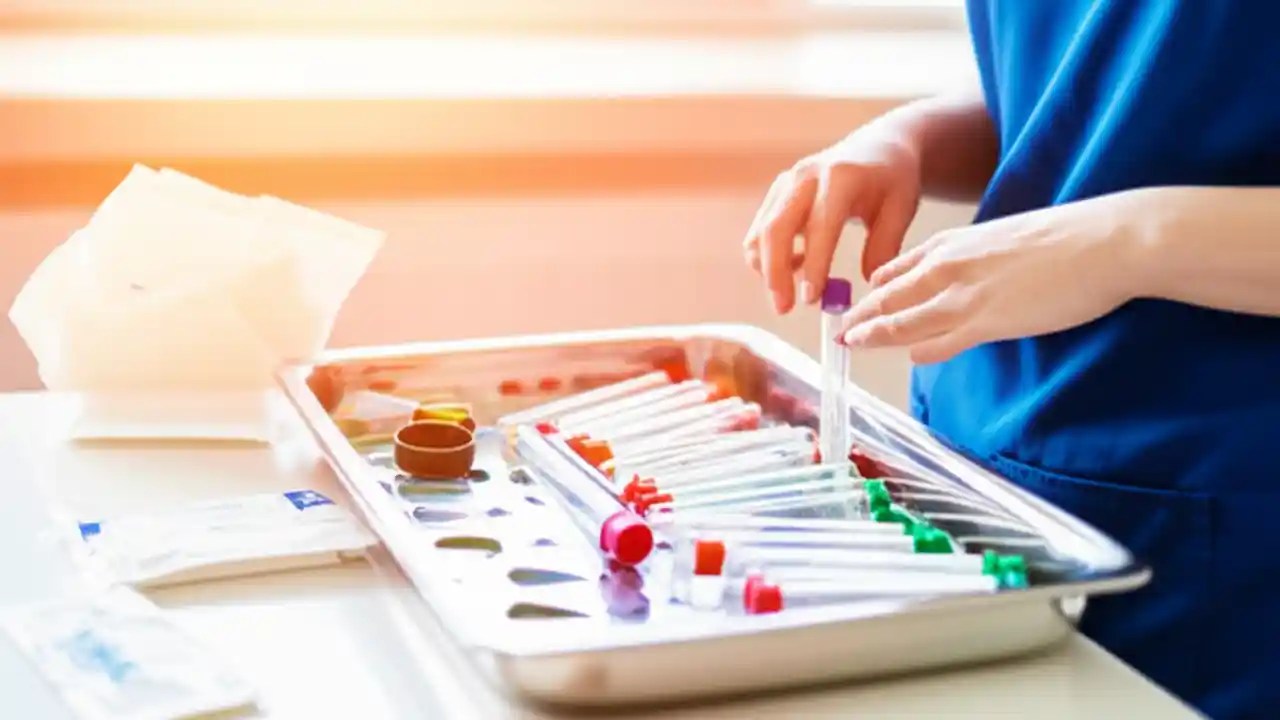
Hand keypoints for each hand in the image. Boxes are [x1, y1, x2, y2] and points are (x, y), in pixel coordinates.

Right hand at [743, 125, 922, 313]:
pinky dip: (768, 256)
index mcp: (840, 177)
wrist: (879, 146)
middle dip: (775, 273)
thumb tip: (866, 284)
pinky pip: (761, 230)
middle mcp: (805, 176)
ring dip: (768, 269)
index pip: (820, 226)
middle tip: (784, 309)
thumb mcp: (901, 209)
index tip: (811, 300)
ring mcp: (786, 183)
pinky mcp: (776, 193)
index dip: (813, 264)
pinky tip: (795, 268)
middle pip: (776, 228)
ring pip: (761, 232)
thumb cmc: (893, 179)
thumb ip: (884, 245)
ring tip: (790, 295)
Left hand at [841, 193, 1143, 363]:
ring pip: (902, 320)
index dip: (874, 290)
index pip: (896, 269)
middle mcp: (948, 266)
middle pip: (888, 296)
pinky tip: (912, 357)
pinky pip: (940, 342)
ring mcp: (964, 295)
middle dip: (860, 315)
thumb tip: (964, 277)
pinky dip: (921, 351)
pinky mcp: (987, 322)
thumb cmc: (1065, 237)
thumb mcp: (1003, 238)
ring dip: (874, 334)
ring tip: (852, 344)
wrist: (1104, 240)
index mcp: (952, 242)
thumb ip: (974, 258)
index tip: (859, 303)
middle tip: (840, 331)